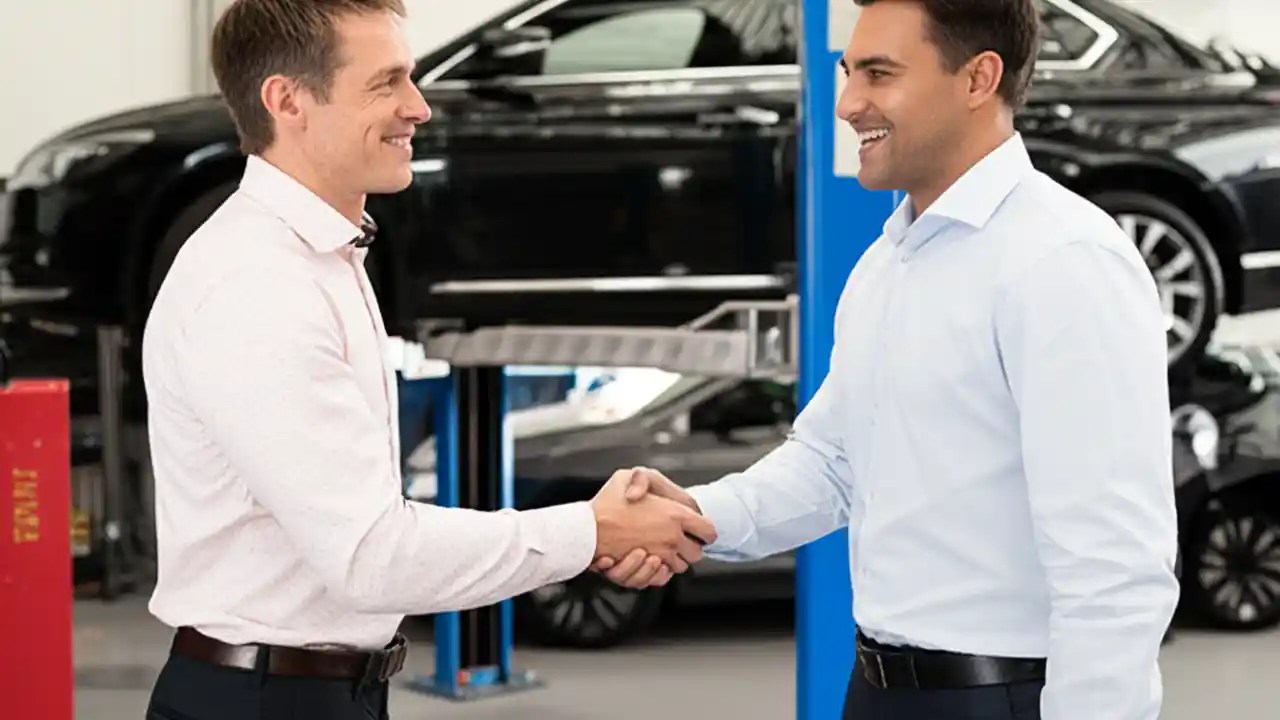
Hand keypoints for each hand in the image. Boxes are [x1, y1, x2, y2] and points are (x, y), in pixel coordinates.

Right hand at [589, 468, 716, 587]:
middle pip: (697, 553)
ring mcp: (658, 557)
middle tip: (677, 539)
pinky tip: (651, 561)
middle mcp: (671, 539)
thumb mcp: (626, 475)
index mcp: (675, 515)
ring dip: (673, 560)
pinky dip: (659, 573)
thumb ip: (645, 478)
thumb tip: (653, 495)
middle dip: (690, 547)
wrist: (584, 530)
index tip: (695, 527)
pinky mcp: (645, 572)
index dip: (704, 529)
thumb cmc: (605, 502)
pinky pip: (662, 578)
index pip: (708, 530)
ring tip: (659, 548)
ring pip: (680, 567)